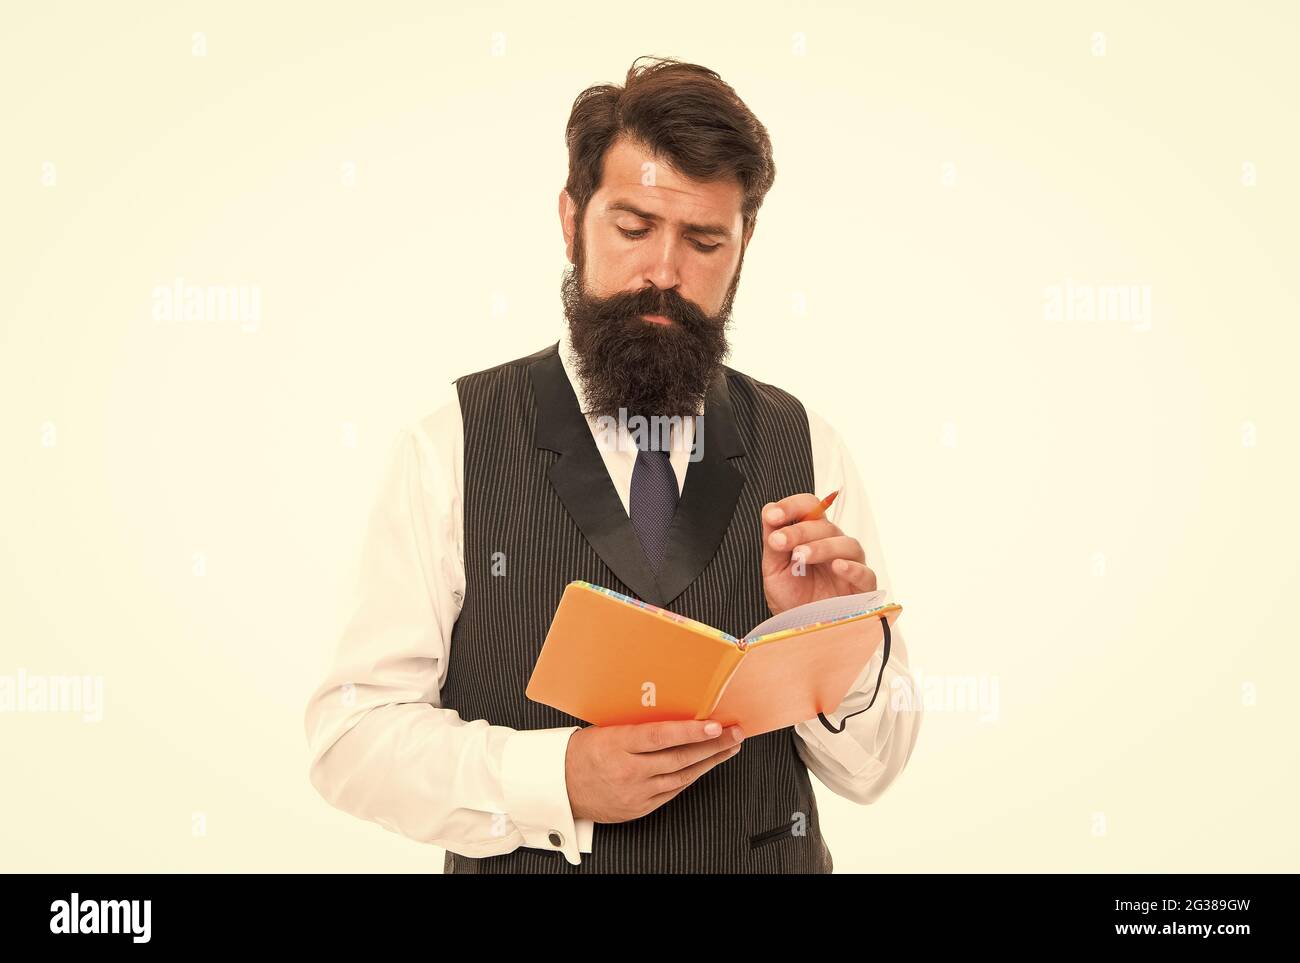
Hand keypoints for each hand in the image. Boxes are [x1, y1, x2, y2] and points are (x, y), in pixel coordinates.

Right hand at [565, 720, 744, 822]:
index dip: (691, 731)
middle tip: (734, 733)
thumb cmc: (582, 752)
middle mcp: (628, 771)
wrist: (560, 787)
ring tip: (729, 747)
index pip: (661, 737)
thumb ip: (637, 724)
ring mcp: (636, 793)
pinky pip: (673, 791)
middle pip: (679, 758)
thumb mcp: (605, 729)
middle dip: (712, 745)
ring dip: (709, 761)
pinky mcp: (640, 808)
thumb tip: (673, 708)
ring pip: (681, 777)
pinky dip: (691, 777)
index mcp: (617, 745)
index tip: (715, 725)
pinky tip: (704, 766)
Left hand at [761, 493, 876, 615]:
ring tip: (800, 556)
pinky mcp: (862, 587)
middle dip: (798, 531)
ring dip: (821, 547)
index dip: (791, 506)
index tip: (772, 516)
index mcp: (813, 535)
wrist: (800, 629)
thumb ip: (772, 541)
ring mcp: (851, 564)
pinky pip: (864, 573)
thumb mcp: (773, 569)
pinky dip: (852, 567)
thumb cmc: (790, 597)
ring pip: (846, 544)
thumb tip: (769, 511)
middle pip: (825, 525)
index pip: (809, 507)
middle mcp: (834, 544)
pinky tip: (837, 566)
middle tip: (778, 542)